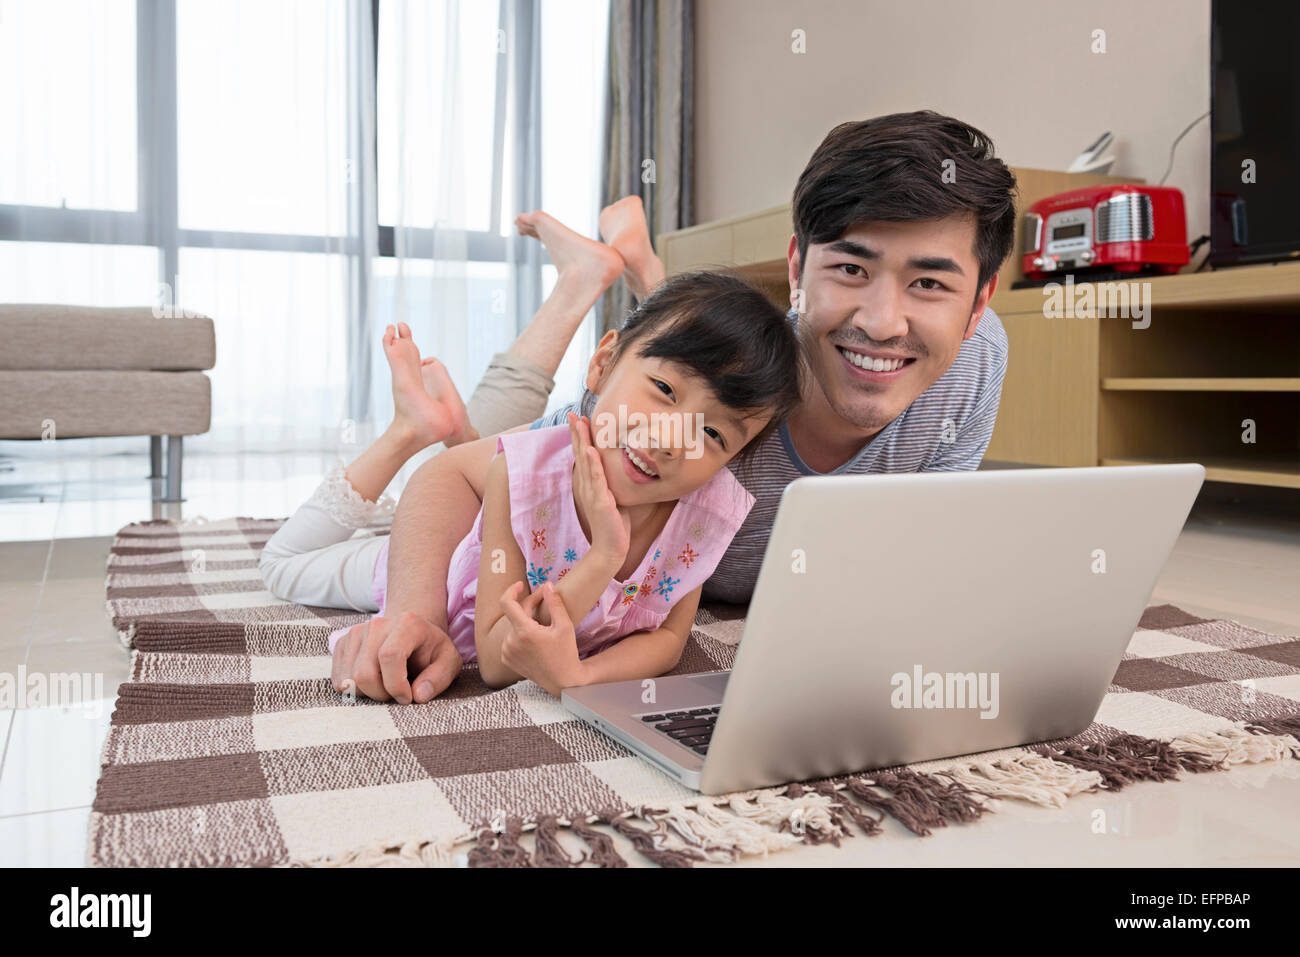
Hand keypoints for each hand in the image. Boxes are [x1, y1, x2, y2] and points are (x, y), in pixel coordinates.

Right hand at [331, 612, 462, 703]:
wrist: (412, 634)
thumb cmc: (431, 651)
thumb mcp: (449, 662)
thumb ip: (439, 678)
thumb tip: (418, 695)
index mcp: (407, 624)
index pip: (390, 656)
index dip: (396, 685)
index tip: (407, 697)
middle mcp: (377, 624)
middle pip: (364, 673)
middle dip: (380, 694)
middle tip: (397, 694)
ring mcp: (356, 632)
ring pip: (348, 679)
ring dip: (368, 693)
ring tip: (386, 685)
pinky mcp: (343, 643)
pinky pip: (338, 678)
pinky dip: (354, 689)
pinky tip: (372, 682)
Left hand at [498, 581, 585, 696]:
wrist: (562, 681)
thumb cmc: (566, 653)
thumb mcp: (565, 626)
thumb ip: (554, 603)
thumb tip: (547, 585)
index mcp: (524, 632)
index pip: (507, 603)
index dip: (511, 590)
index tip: (520, 584)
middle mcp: (511, 642)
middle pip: (515, 614)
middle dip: (529, 606)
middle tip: (545, 601)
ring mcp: (507, 652)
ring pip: (513, 626)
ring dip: (525, 622)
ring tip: (542, 627)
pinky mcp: (506, 659)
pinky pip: (510, 639)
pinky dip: (520, 635)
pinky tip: (535, 640)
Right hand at [567, 412, 630, 565]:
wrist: (610, 548)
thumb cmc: (614, 523)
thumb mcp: (613, 496)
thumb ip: (612, 481)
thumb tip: (620, 468)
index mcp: (590, 483)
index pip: (583, 455)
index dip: (579, 436)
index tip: (577, 417)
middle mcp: (587, 485)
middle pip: (580, 453)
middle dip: (576, 432)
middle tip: (571, 413)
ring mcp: (592, 492)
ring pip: (586, 461)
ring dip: (582, 441)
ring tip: (579, 423)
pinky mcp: (601, 501)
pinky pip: (597, 479)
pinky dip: (593, 464)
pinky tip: (590, 450)